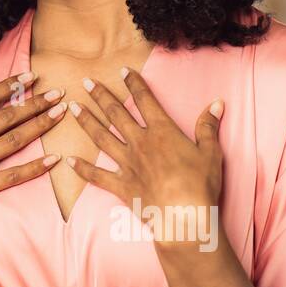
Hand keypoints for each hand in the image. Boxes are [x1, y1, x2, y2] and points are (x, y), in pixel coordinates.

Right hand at [0, 72, 67, 257]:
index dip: (9, 87)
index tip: (29, 77)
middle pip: (6, 116)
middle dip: (35, 102)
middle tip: (57, 92)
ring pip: (14, 140)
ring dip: (41, 125)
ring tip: (61, 114)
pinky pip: (13, 176)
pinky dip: (36, 167)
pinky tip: (54, 160)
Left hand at [66, 67, 223, 246]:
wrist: (183, 215)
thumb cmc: (200, 183)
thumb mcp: (210, 152)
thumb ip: (208, 126)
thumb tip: (217, 103)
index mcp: (161, 132)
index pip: (145, 101)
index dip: (134, 84)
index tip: (123, 71)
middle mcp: (140, 143)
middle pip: (116, 114)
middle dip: (100, 96)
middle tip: (86, 82)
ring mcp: (127, 164)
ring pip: (101, 138)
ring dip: (86, 122)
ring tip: (72, 109)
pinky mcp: (121, 185)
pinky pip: (97, 175)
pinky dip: (82, 168)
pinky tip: (68, 161)